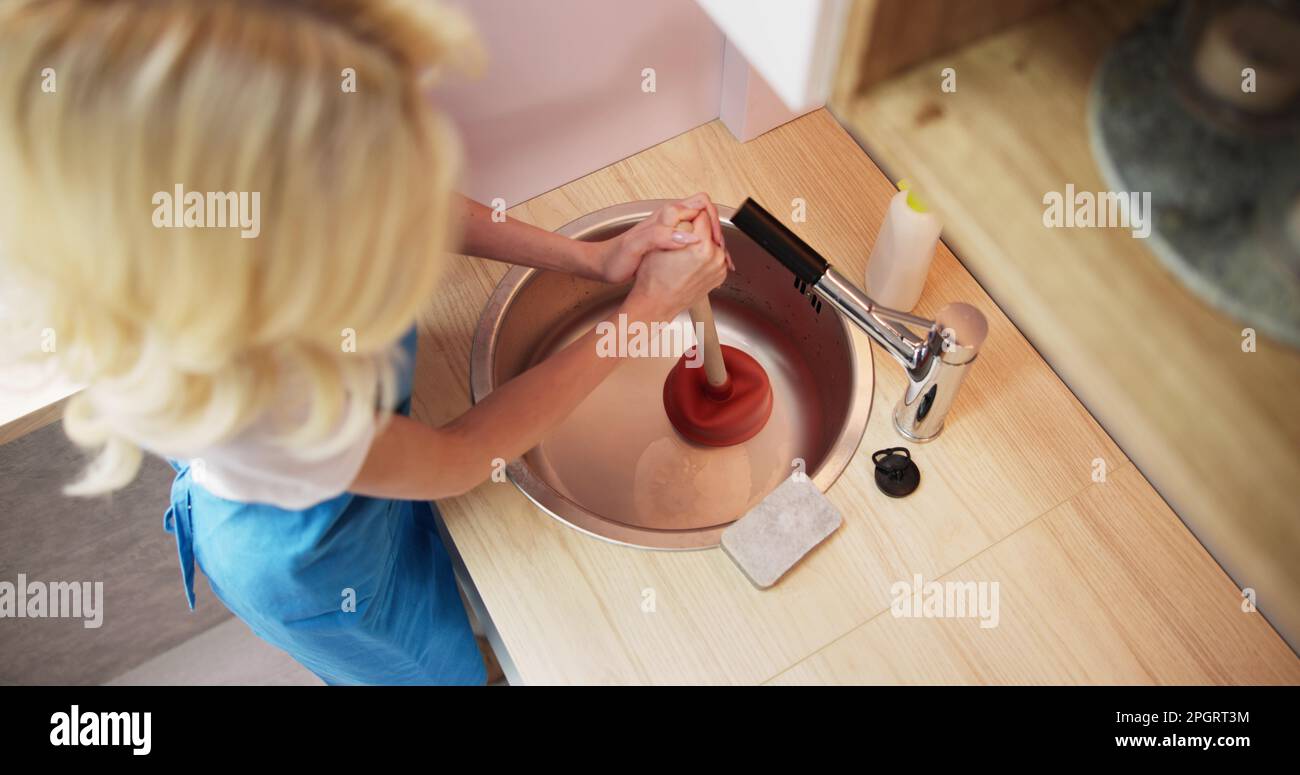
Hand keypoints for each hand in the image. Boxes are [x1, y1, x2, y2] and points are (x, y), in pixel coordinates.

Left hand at [591, 193, 730, 282]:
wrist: (602, 266)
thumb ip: (662, 237)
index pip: (701, 205)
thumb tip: (691, 238)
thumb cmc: (615, 257)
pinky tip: (703, 265)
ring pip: (700, 228)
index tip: (714, 242)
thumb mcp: (637, 246)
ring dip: (711, 242)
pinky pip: (693, 240)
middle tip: (720, 253)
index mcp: (665, 215)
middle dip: (716, 232)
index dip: (712, 222)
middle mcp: (669, 219)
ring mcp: (669, 230)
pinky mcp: (668, 242)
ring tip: (717, 260)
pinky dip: (702, 251)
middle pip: (705, 215)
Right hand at [623, 211, 727, 322]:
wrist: (657, 304)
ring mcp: (719, 268)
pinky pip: (716, 257)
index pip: (703, 215)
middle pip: (711, 228)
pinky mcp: (720, 276)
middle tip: (683, 237)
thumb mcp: (660, 242)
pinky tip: (692, 260)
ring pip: (714, 242)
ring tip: (686, 250)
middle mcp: (715, 257)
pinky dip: (707, 255)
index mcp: (701, 246)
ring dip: (704, 242)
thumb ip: (678, 224)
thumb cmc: (654, 278)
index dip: (690, 216)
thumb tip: (688, 213)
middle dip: (699, 229)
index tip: (684, 223)